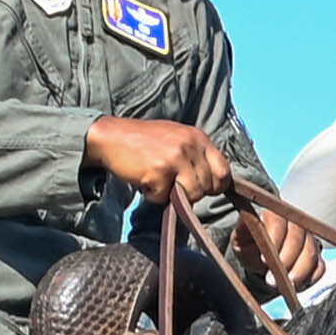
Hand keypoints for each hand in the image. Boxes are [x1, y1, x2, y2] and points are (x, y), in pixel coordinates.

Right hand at [83, 116, 232, 206]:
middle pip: (207, 187)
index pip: (224, 171)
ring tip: (158, 179)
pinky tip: (145, 179)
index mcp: (198, 137)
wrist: (111, 136)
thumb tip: (215, 183)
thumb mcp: (177, 139)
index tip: (203, 189)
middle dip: (191, 192)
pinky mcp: (159, 171)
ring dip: (173, 195)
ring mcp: (176, 158)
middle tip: (172, 182)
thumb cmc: (144, 141)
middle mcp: (190, 145)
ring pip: (192, 195)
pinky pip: (165, 197)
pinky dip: (153, 195)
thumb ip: (196, 156)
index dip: (216, 186)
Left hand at [238, 208, 324, 297]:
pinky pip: (319, 268)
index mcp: (275, 215)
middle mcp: (295, 224)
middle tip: (272, 280)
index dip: (274, 240)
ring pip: (311, 254)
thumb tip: (248, 224)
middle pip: (298, 239)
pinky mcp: (317, 256)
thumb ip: (243, 231)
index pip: (279, 221)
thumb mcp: (240, 240)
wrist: (260, 261)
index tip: (264, 259)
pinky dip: (309, 279)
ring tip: (285, 285)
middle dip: (286, 262)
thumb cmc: (250, 248)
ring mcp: (308, 240)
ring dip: (298, 273)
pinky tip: (296, 285)